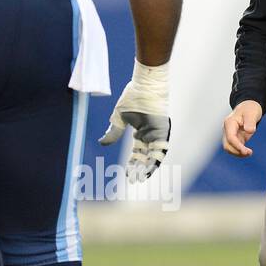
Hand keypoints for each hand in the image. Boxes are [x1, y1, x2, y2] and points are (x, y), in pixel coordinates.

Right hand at [99, 60, 169, 180]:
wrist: (144, 84)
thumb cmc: (132, 97)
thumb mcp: (119, 118)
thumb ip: (113, 132)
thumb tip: (102, 143)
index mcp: (141, 133)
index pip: (137, 153)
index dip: (132, 164)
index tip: (126, 175)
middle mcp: (151, 136)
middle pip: (145, 157)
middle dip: (139, 169)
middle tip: (134, 181)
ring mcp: (158, 134)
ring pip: (154, 156)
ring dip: (148, 168)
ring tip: (141, 178)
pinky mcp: (164, 131)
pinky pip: (161, 150)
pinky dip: (155, 159)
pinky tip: (149, 169)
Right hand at [222, 99, 261, 156]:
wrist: (249, 108)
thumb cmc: (249, 109)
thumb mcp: (251, 113)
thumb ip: (250, 122)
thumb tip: (249, 131)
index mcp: (229, 123)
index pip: (230, 138)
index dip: (237, 146)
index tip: (246, 151)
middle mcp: (227, 129)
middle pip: (227, 145)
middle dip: (236, 151)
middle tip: (249, 153)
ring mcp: (230, 134)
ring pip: (229, 148)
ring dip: (238, 153)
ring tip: (249, 153)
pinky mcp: (234, 138)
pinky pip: (234, 148)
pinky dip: (239, 152)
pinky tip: (248, 152)